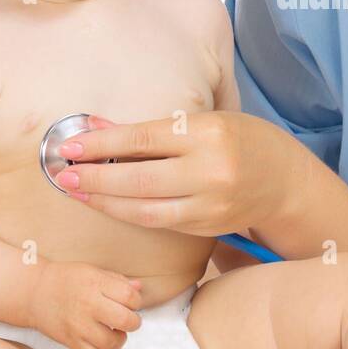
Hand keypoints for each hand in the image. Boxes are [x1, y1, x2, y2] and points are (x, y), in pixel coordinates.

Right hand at [26, 259, 142, 348]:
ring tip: (114, 332)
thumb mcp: (93, 271)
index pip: (130, 296)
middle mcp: (88, 305)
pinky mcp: (70, 341)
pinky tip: (101, 342)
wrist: (35, 292)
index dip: (136, 301)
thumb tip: (139, 287)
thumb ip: (117, 280)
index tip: (130, 302)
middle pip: (125, 320)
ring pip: (111, 342)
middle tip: (127, 319)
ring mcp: (78, 326)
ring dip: (119, 339)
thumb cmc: (68, 279)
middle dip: (133, 321)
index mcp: (96, 284)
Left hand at [51, 111, 306, 235]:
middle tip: (63, 174)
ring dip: (104, 203)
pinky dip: (128, 214)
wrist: (284, 181)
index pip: (142, 140)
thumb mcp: (203, 121)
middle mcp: (210, 172)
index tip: (70, 146)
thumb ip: (151, 129)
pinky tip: (107, 205)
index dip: (101, 145)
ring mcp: (209, 204)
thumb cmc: (239, 140)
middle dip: (95, 179)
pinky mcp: (206, 227)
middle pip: (138, 179)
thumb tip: (95, 127)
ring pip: (144, 210)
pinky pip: (159, 222)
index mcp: (208, 134)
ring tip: (76, 193)